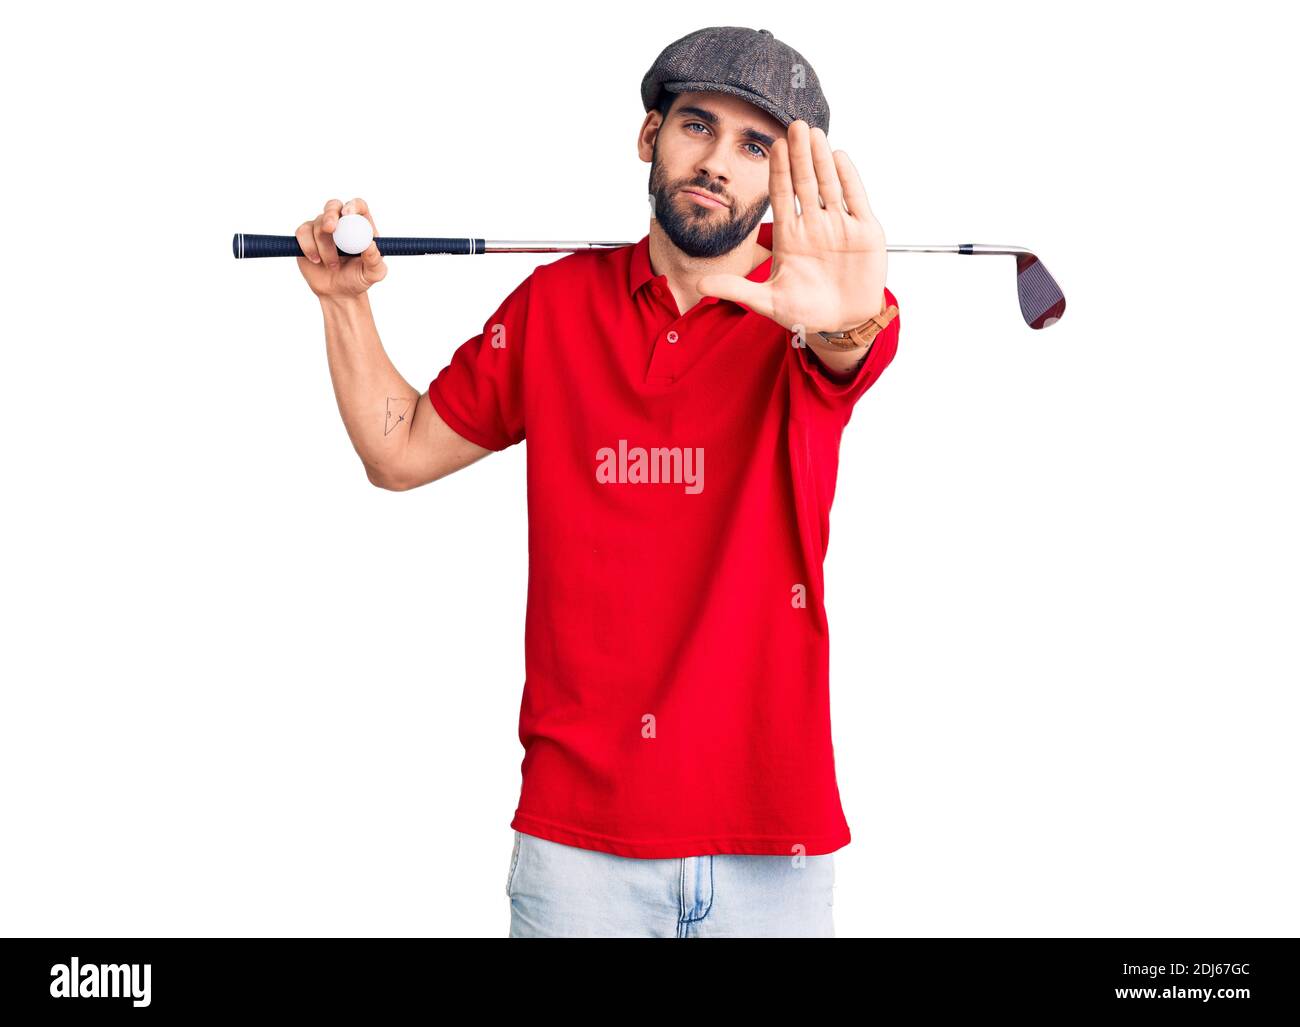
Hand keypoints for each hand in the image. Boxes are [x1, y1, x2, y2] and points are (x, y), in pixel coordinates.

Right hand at [295, 197, 386, 298]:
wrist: (338, 292)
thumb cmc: (358, 279)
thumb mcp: (373, 273)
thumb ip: (374, 259)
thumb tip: (370, 245)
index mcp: (361, 226)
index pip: (358, 205)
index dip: (352, 206)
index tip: (348, 214)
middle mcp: (341, 223)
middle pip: (333, 205)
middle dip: (330, 214)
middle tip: (330, 229)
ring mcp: (322, 228)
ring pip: (318, 225)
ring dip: (324, 247)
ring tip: (333, 265)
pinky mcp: (306, 236)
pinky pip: (302, 232)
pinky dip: (308, 247)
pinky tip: (316, 260)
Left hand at [694, 121, 886, 337]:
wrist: (843, 324)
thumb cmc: (806, 313)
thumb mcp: (768, 303)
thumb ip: (736, 290)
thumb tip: (699, 285)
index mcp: (790, 238)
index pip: (781, 197)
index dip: (778, 172)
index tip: (773, 146)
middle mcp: (813, 226)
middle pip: (805, 184)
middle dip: (799, 156)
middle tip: (793, 125)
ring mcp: (839, 227)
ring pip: (829, 185)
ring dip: (822, 160)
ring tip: (814, 133)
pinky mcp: (865, 233)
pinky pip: (855, 200)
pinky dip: (848, 179)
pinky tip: (839, 157)